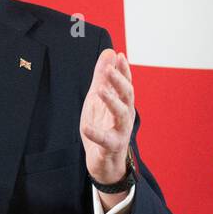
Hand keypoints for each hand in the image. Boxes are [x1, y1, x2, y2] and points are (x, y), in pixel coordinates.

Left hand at [80, 49, 134, 184]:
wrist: (105, 162)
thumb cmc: (104, 127)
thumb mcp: (100, 99)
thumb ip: (103, 77)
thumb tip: (110, 51)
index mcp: (123, 103)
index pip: (126, 83)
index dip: (124, 70)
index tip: (119, 56)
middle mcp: (125, 116)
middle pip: (127, 96)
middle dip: (119, 81)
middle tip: (108, 70)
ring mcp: (120, 132)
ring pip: (121, 115)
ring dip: (112, 102)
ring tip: (100, 91)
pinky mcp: (110, 147)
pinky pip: (105, 140)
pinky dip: (96, 133)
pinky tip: (86, 127)